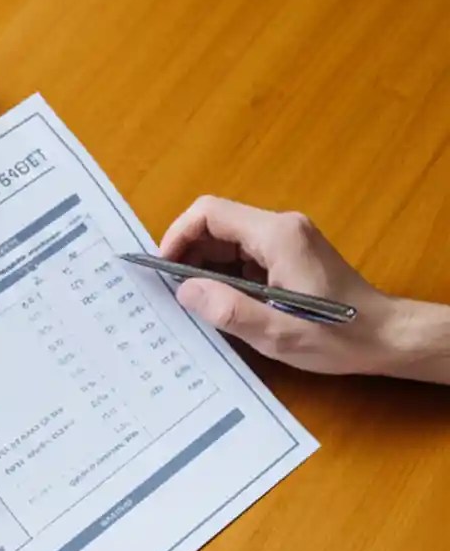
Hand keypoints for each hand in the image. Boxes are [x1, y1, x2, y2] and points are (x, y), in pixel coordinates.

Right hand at [159, 196, 448, 381]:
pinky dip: (224, 272)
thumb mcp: (278, 333)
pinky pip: (243, 252)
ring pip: (227, 238)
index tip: (163, 269)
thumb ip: (228, 310)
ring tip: (197, 301)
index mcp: (277, 236)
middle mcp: (281, 227)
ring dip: (205, 265)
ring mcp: (286, 238)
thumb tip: (184, 290)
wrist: (386, 337)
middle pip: (216, 223)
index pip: (210, 213)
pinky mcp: (289, 253)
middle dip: (188, 253)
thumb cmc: (338, 336)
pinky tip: (222, 301)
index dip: (177, 235)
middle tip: (175, 291)